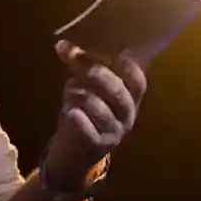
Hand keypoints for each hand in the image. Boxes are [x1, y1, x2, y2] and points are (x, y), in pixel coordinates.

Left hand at [43, 40, 147, 188]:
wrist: (75, 156)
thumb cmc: (85, 116)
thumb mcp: (87, 91)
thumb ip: (80, 69)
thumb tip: (62, 44)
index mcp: (129, 101)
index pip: (138, 83)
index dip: (130, 67)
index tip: (119, 52)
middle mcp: (126, 117)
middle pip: (118, 92)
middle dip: (98, 75)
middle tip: (80, 64)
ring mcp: (113, 133)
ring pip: (97, 106)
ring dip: (79, 94)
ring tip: (70, 93)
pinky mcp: (96, 146)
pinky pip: (85, 126)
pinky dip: (74, 114)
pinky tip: (68, 111)